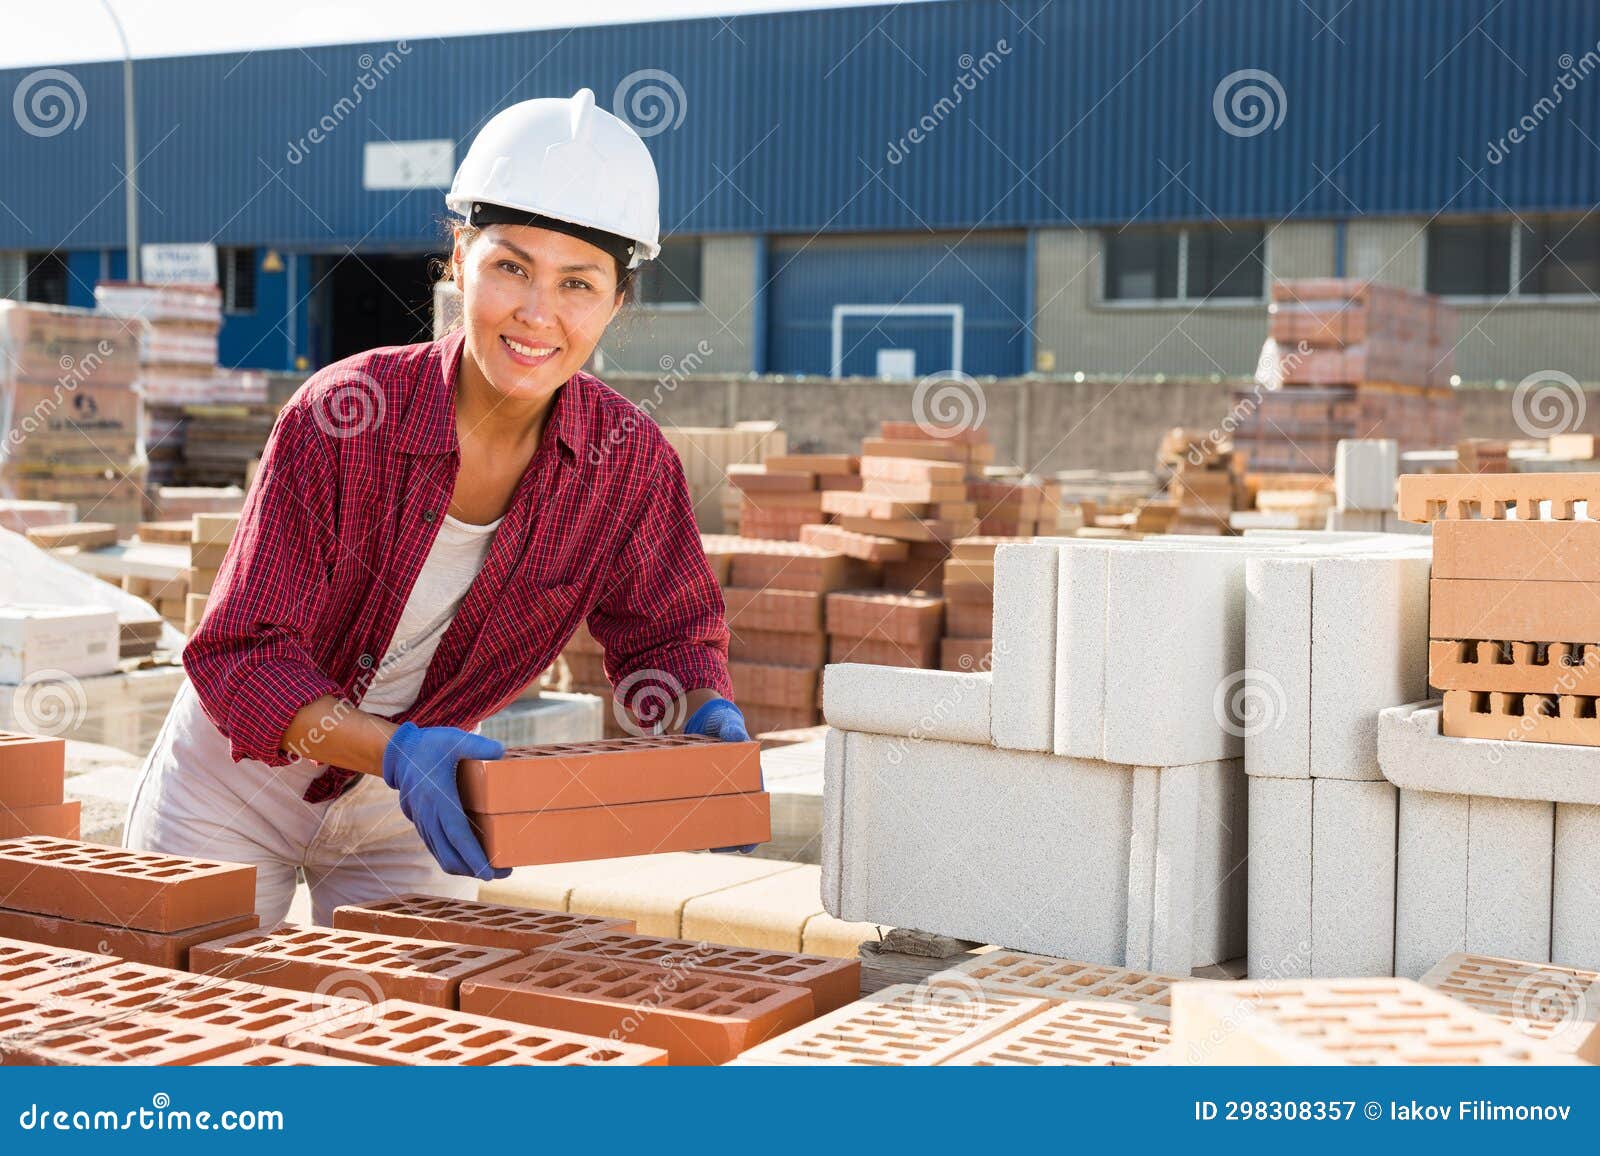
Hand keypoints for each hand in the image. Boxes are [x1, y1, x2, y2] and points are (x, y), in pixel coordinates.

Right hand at [382, 722, 509, 881]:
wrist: (400, 752)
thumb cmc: (431, 745)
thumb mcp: (455, 739)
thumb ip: (478, 745)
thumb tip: (500, 750)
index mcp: (439, 798)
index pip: (458, 836)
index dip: (474, 856)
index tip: (489, 872)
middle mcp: (429, 815)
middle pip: (451, 854)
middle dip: (475, 869)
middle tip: (502, 873)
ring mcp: (423, 822)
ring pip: (442, 855)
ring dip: (465, 867)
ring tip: (491, 869)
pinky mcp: (422, 823)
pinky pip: (436, 848)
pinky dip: (453, 858)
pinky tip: (469, 860)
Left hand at [684, 698, 761, 853]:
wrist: (701, 719)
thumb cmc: (720, 723)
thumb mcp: (727, 723)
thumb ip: (733, 730)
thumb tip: (737, 736)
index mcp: (747, 776)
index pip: (753, 805)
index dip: (752, 827)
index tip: (749, 847)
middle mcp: (733, 786)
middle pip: (734, 818)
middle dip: (728, 837)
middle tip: (719, 850)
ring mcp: (715, 788)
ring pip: (716, 816)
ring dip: (710, 833)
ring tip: (703, 846)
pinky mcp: (697, 787)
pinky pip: (697, 807)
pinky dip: (693, 820)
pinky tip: (685, 832)